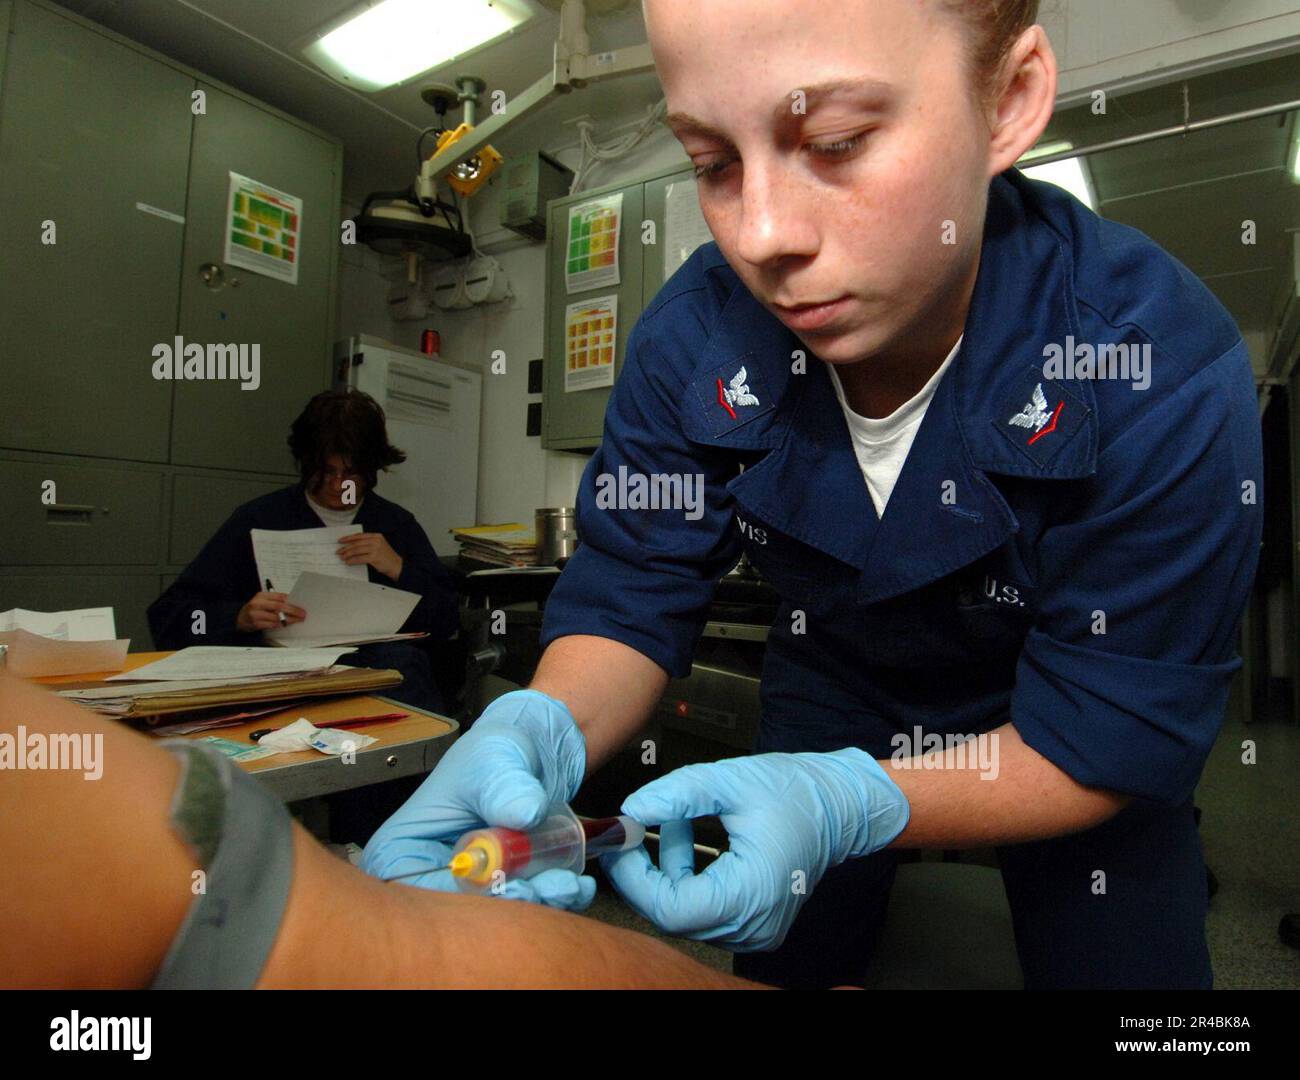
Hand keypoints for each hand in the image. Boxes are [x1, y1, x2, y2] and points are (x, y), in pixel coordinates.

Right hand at [236, 591, 305, 632]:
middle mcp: (258, 603)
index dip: (291, 601)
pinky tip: (286, 624)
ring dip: (289, 619)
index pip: (279, 596)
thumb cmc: (255, 609)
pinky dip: (280, 624)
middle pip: (279, 606)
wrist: (239, 619)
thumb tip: (293, 604)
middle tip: (302, 614)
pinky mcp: (255, 623)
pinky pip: (271, 625)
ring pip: (276, 617)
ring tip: (297, 620)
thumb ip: (275, 601)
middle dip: (293, 610)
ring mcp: (255, 614)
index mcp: (261, 596)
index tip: (301, 605)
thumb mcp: (263, 601)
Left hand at [338, 532, 402, 580]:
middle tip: (339, 551)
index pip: (359, 536)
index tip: (340, 541)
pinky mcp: (374, 557)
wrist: (396, 565)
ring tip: (342, 558)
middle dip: (346, 548)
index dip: (348, 538)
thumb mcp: (378, 546)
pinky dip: (352, 560)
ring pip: (356, 550)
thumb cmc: (386, 557)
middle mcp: (376, 541)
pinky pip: (359, 558)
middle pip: (356, 543)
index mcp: (376, 536)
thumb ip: (367, 543)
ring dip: (347, 555)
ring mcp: (375, 549)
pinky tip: (348, 562)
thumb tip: (351, 546)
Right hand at [360, 689, 593, 909]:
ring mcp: (472, 888)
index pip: (416, 891)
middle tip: (552, 887)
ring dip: (540, 906)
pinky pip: (528, 913)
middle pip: (461, 917)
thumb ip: (505, 786)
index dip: (462, 899)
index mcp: (405, 846)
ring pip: (500, 921)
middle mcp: (432, 875)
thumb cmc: (495, 752)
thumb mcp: (496, 758)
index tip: (510, 887)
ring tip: (569, 881)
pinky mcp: (505, 892)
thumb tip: (524, 813)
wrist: (534, 752)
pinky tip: (577, 883)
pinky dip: (556, 903)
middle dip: (511, 907)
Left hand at [602, 749, 909, 950]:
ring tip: (676, 821)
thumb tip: (632, 809)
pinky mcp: (752, 922)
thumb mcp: (729, 779)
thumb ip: (677, 794)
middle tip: (631, 830)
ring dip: (665, 870)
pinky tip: (689, 838)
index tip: (622, 841)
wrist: (839, 804)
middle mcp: (754, 924)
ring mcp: (754, 929)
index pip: (672, 909)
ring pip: (684, 913)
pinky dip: (685, 876)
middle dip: (645, 871)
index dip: (636, 878)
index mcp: (752, 894)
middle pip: (673, 915)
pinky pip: (702, 909)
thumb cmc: (795, 792)